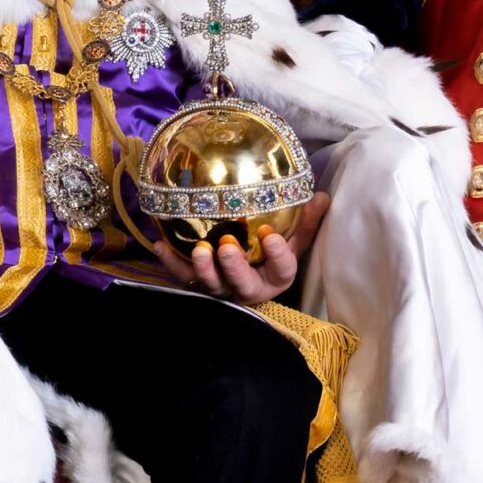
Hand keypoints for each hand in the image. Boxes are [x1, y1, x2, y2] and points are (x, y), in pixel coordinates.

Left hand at [151, 192, 329, 303]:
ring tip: (199, 251)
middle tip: (227, 248)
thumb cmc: (271, 253)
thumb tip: (322, 195)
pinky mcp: (199, 284)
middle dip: (235, 268)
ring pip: (212, 285)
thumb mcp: (292, 239)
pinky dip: (172, 262)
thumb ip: (305, 220)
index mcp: (276, 276)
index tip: (270, 235)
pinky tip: (159, 245)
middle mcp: (249, 286)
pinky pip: (183, 277)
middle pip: (243, 284)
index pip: (282, 270)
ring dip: (203, 269)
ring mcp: (223, 287)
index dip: (277, 254)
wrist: (249, 273)